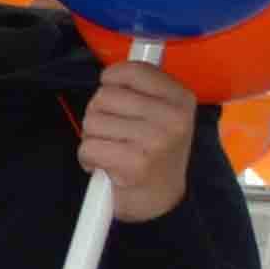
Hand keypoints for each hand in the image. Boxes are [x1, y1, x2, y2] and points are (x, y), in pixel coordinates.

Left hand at [79, 54, 195, 226]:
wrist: (161, 200)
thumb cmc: (153, 152)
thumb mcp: (159, 113)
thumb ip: (140, 88)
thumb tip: (112, 68)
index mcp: (181, 99)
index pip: (130, 70)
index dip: (111, 82)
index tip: (116, 98)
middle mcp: (173, 117)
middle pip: (104, 96)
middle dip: (99, 115)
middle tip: (116, 134)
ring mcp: (156, 140)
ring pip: (93, 121)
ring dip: (93, 138)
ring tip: (114, 151)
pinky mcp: (135, 164)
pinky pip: (88, 147)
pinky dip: (89, 158)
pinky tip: (107, 166)